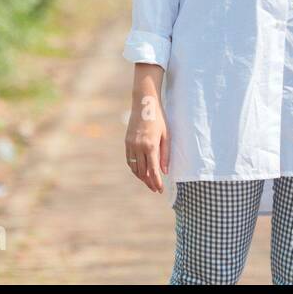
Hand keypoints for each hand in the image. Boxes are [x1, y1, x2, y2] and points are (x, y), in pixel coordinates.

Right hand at [125, 64, 168, 191]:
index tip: (160, 189)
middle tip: (155, 189)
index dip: (156, 182)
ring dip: (141, 177)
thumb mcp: (166, 135)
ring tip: (148, 182)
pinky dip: (134, 168)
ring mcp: (131, 144)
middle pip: (142, 172)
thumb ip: (165, 154)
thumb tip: (164, 171)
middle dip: (149, 182)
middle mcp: (139, 147)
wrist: (144, 103)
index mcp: (150, 145)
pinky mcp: (127, 142)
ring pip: (134, 168)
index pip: (153, 170)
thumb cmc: (159, 118)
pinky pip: (129, 160)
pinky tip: (140, 171)